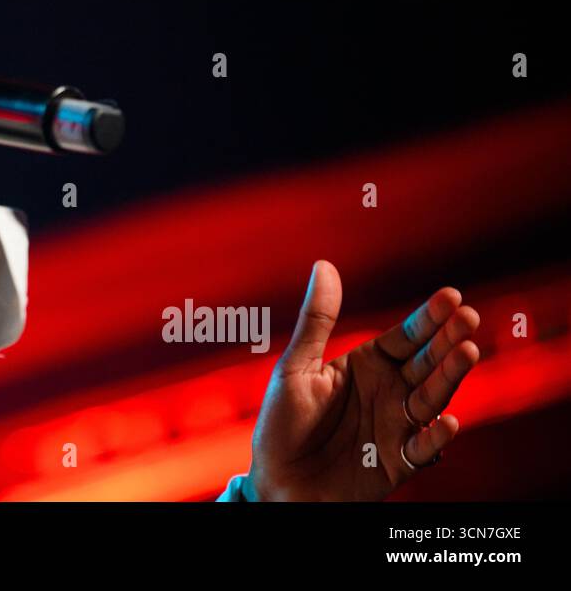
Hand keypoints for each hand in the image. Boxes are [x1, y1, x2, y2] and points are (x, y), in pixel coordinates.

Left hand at [244, 260, 479, 500]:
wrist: (278, 482)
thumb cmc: (282, 422)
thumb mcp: (295, 366)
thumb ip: (316, 320)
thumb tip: (324, 265)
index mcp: (366, 366)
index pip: (405, 337)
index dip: (428, 318)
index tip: (450, 296)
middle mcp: (388, 392)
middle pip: (425, 362)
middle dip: (447, 340)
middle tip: (468, 317)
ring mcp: (396, 426)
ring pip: (432, 397)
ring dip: (450, 377)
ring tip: (466, 353)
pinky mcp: (398, 462)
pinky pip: (424, 448)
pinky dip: (437, 436)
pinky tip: (447, 420)